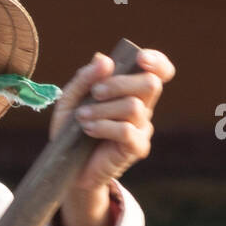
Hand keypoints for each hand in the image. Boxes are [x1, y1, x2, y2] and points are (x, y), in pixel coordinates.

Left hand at [47, 48, 175, 225]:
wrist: (67, 166)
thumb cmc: (71, 130)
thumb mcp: (70, 100)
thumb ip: (85, 78)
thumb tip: (104, 58)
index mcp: (130, 91)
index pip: (158, 71)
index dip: (156, 61)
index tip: (140, 58)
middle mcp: (142, 107)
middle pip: (150, 84)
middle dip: (120, 83)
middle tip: (96, 93)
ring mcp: (142, 128)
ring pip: (134, 107)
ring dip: (103, 109)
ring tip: (82, 118)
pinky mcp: (137, 148)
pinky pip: (128, 131)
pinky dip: (105, 127)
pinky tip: (89, 130)